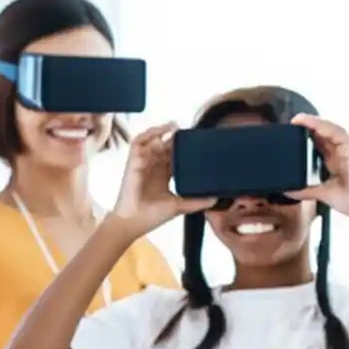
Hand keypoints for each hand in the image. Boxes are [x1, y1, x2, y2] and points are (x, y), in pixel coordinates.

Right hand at [110, 122, 214, 237]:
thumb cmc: (152, 216)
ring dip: (162, 132)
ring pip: (152, 142)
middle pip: (165, 148)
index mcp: (163, 176)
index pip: (174, 158)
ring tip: (175, 125)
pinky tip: (159, 132)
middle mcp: (153, 168)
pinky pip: (138, 143)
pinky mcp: (133, 163)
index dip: (183, 150)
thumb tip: (215, 198)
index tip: (196, 143)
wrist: (133, 223)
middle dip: (175, 139)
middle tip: (188, 132)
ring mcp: (143, 164)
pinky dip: (148, 135)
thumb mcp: (179, 206)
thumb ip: (197, 201)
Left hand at [285, 114, 348, 223]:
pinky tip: (312, 124)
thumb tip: (287, 190)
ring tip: (298, 119)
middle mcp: (341, 152)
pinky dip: (325, 127)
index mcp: (334, 160)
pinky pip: (337, 133)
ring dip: (314, 122)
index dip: (306, 134)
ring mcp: (347, 149)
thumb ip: (305, 191)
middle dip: (308, 125)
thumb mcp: (322, 193)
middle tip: (292, 122)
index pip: (319, 142)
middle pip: (323, 132)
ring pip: (329, 129)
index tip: (290, 131)